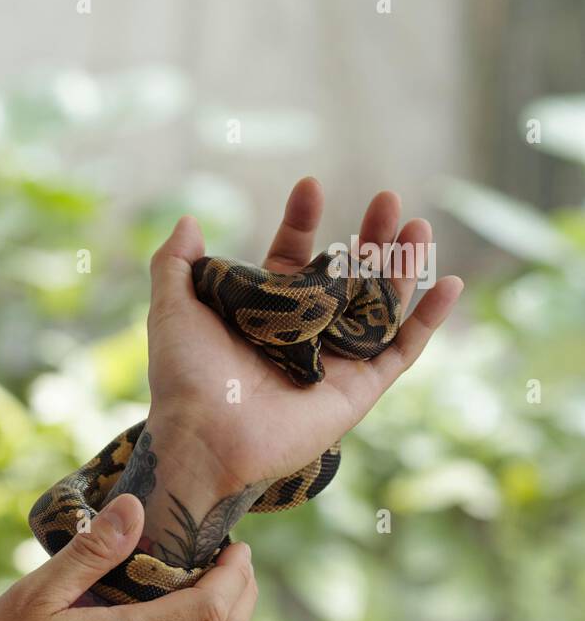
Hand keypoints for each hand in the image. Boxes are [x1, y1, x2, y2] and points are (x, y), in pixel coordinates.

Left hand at [145, 177, 463, 492]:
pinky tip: (448, 283)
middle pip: (346, 275)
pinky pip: (402, 351)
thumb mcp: (171, 309)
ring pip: (380, 305)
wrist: (205, 435)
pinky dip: (428, 321)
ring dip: (402, 264)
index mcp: (261, 311)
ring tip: (418, 224)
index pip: (291, 257)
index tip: (309, 184)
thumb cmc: (184, 375)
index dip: (301, 221)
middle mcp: (302, 333)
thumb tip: (188, 219)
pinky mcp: (359, 390)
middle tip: (387, 198)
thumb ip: (174, 263)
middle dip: (368, 235)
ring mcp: (334, 360)